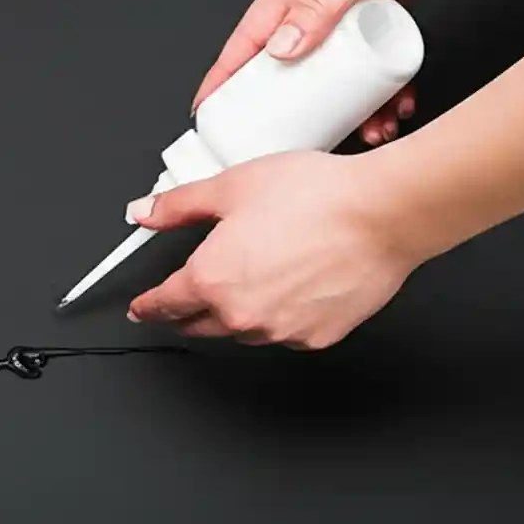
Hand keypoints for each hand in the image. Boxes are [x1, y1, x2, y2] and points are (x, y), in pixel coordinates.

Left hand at [126, 152, 421, 349]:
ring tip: (247, 282)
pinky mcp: (316, 337)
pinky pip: (283, 333)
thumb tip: (144, 211)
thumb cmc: (315, 196)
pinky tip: (287, 289)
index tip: (141, 309)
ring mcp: (280, 331)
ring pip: (241, 331)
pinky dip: (276, 317)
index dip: (147, 306)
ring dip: (233, 314)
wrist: (381, 214)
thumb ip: (179, 206)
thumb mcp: (231, 186)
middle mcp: (242, 314)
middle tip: (184, 298)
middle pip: (198, 324)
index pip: (164, 304)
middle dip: (186, 312)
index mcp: (212, 279)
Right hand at [192, 0, 509, 145]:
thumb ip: (317, 5)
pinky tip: (397, 101)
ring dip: (352, 104)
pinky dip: (382, 86)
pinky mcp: (379, 12)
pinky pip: (369, 61)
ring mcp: (347, 6)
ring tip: (371, 128)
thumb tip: (280, 52)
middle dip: (297, 107)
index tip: (207, 111)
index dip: (224, 76)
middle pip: (290, 64)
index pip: (247, 38)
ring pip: (335, 69)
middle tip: (298, 140)